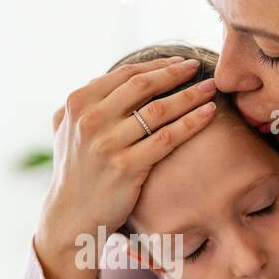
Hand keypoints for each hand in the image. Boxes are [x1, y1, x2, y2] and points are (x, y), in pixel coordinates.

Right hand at [35, 58, 216, 278]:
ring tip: (210, 89)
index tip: (180, 62)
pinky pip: (167, 138)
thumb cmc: (76, 171)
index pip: (125, 74)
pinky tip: (208, 114)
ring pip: (158, 110)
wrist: (72, 216)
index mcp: (77, 103)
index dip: (157, 65)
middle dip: (176, 73)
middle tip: (199, 67)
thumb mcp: (67, 129)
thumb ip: (85, 102)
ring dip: (190, 95)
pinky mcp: (125, 168)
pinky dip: (191, 122)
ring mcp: (107, 144)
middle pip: (143, 86)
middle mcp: (90, 119)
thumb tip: (112, 80)